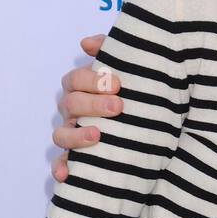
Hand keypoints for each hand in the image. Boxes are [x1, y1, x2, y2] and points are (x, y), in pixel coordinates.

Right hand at [52, 34, 122, 182]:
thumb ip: (109, 51)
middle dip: (93, 104)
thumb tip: (86, 43)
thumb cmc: (133, 92)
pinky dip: (61, 168)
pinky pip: (62, 163)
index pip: (75, 79)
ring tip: (98, 135)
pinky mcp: (78, 157)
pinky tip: (66, 174)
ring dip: (77, 135)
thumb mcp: (128, 69)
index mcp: (82, 88)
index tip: (118, 83)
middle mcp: (73, 111)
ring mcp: (73, 134)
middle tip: (118, 106)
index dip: (92, 80)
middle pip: (70, 104)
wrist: (156, 122)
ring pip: (61, 134)